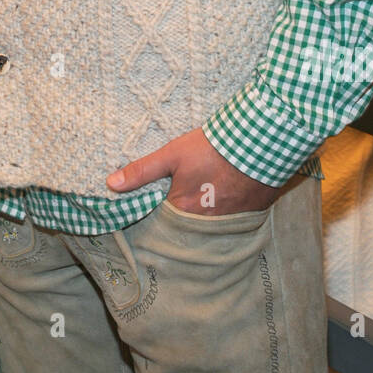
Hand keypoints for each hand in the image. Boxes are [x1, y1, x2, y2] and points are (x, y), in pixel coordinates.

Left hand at [106, 127, 281, 216]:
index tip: (149, 209)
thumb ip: (142, 171)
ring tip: (199, 203)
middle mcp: (203, 225)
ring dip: (199, 222)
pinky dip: (223, 218)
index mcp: (181, 210)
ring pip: (205, 229)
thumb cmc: (213, 148)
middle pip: (182, 230)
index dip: (153, 216)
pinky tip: (221, 204)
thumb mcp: (172, 154)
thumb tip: (111, 183)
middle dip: (175, 223)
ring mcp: (227, 224)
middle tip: (177, 205)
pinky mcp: (248, 218)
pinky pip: (229, 226)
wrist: (261, 142)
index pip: (158, 224)